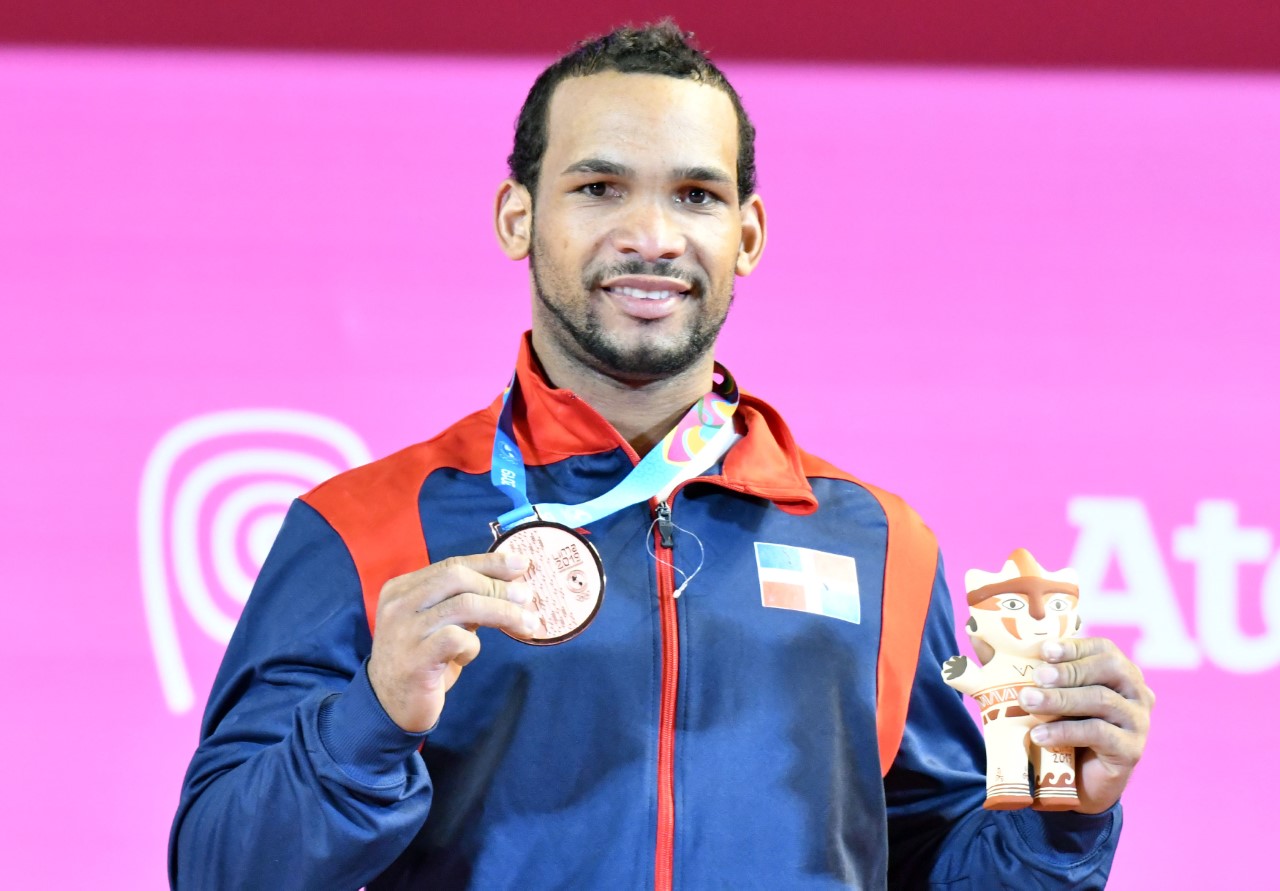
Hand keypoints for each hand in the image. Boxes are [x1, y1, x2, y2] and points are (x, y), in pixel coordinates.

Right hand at [367, 552, 537, 732]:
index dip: (490, 563)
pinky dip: (472, 645)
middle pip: (458, 577)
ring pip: (464, 605)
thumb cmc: (422, 662)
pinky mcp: (415, 658)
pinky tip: (467, 657)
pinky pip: (456, 638)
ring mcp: (404, 630)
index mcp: (402, 588)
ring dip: (502, 612)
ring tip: (526, 624)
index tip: (522, 564)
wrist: (388, 707)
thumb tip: (511, 586)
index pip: (452, 564)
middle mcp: (399, 604)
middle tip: (527, 597)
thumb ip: (461, 603)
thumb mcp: (438, 624)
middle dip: (498, 585)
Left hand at [1018, 637, 1154, 813]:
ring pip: (1102, 700)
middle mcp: (1135, 691)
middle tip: (1036, 677)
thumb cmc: (1057, 727)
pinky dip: (1066, 731)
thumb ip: (1010, 665)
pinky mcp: (1131, 750)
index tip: (1043, 650)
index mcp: (1117, 671)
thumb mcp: (1037, 694)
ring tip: (1028, 703)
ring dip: (1062, 699)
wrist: (1074, 784)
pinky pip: (1101, 733)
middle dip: (1068, 671)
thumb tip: (975, 633)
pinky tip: (1040, 736)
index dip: (1073, 646)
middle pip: (1108, 669)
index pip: (1101, 648)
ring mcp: (1137, 721)